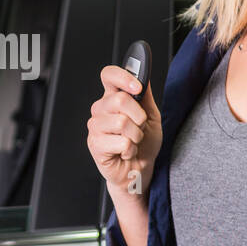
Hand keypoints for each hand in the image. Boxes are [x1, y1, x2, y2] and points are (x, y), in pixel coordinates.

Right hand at [87, 64, 162, 196]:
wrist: (139, 170)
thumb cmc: (143, 144)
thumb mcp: (151, 116)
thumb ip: (145, 96)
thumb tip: (143, 76)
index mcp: (112, 98)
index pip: (109, 75)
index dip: (123, 77)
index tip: (138, 87)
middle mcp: (100, 110)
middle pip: (120, 99)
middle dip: (139, 116)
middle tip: (139, 127)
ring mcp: (95, 127)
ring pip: (121, 122)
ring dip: (136, 135)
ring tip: (133, 141)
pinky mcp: (95, 145)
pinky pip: (121, 142)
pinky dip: (131, 149)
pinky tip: (126, 152)